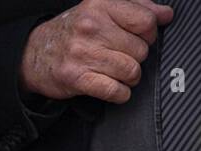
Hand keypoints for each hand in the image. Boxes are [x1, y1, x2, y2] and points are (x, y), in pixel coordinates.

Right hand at [20, 0, 173, 103]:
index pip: (145, 21)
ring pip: (131, 71)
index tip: (140, 37)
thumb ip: (137, 8)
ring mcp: (83, 53)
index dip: (149, 33)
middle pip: (141, 49)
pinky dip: (120, 93)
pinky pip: (115, 91)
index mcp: (100, 5)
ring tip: (118, 73)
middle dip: (137, 57)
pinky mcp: (77, 78)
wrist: (34, 53)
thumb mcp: (101, 10)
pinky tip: (113, 87)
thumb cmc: (72, 33)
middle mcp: (91, 27)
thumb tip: (166, 14)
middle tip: (123, 57)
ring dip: (130, 77)